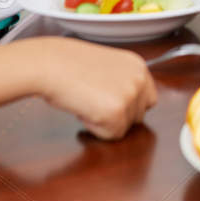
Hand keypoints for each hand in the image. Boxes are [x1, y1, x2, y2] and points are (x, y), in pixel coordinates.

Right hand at [34, 38, 156, 139]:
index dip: (128, 107)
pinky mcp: (117, 112)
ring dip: (105, 122)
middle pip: (138, 117)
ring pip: (124, 128)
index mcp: (138, 66)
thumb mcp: (106, 67)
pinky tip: (84, 110)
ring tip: (87, 102)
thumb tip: (128, 106)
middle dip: (117, 116)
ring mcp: (131, 95)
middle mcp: (139, 79)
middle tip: (93, 101)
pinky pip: (111, 135)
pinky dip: (96, 129)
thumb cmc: (67, 65)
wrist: (50, 64)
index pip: (148, 100)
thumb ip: (122, 82)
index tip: (110, 105)